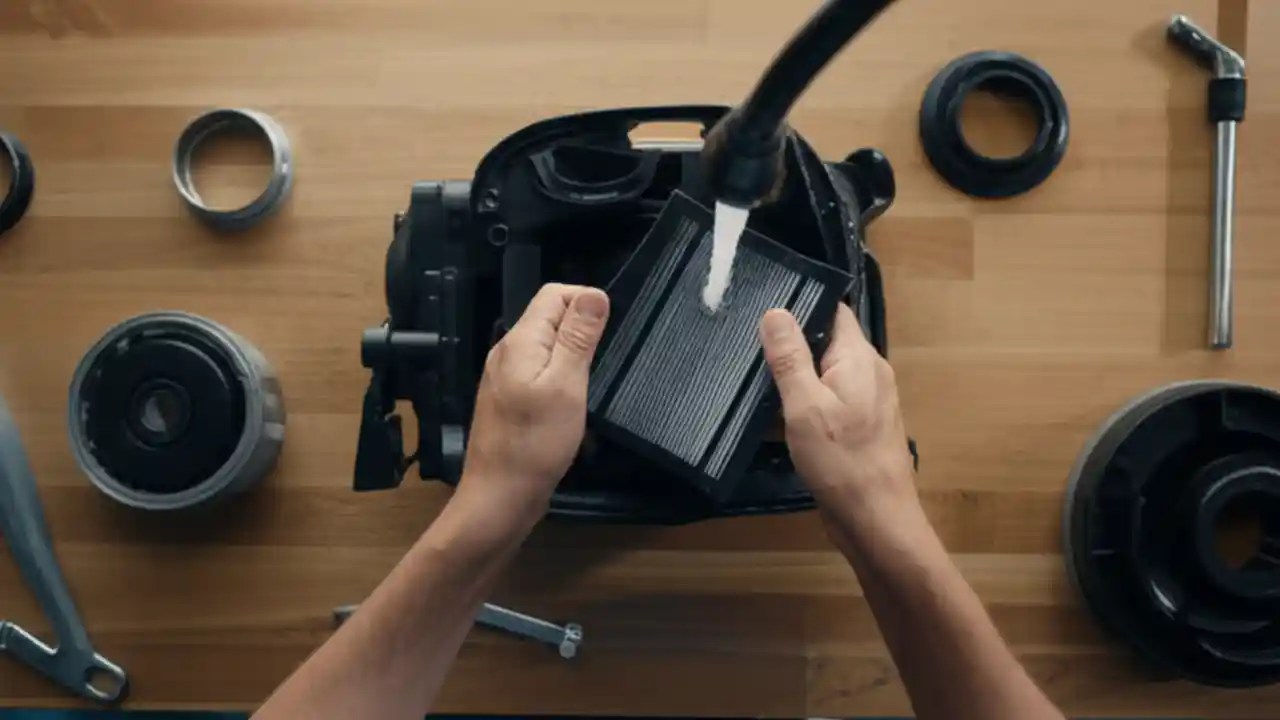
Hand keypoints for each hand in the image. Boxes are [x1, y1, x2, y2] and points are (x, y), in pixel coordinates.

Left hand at [457, 283, 609, 531]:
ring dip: (572, 354)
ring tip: (591, 382)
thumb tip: (594, 293)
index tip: (610, 332)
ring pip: (545, 345)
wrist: (498, 498)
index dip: (586, 301)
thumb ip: (578, 338)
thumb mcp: (567, 386)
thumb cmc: (536, 444)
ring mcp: (504, 376)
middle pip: (548, 317)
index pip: (554, 294)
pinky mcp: (509, 399)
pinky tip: (571, 401)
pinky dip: (559, 376)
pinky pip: (538, 370)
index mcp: (519, 341)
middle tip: (605, 361)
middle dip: (581, 328)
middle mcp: (507, 351)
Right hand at [758, 303, 914, 515]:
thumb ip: (790, 358)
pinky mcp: (859, 426)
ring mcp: (867, 401)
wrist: (876, 521)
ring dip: (795, 375)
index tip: (761, 302)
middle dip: (791, 341)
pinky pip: (828, 399)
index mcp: (860, 359)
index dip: (800, 303)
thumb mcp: (805, 407)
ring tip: (754, 373)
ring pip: (825, 372)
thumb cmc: (841, 462)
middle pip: (827, 340)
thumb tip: (776, 311)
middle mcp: (869, 372)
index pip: (833, 311)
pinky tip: (775, 412)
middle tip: (746, 339)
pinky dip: (804, 401)